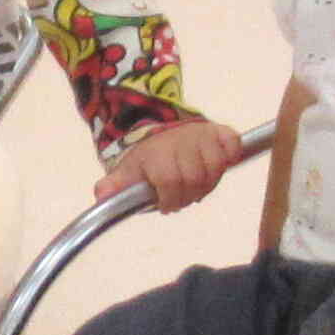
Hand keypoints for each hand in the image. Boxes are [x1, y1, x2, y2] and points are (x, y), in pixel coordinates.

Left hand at [95, 115, 245, 213]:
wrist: (161, 131)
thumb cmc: (146, 160)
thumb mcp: (126, 173)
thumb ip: (114, 186)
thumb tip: (102, 194)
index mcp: (157, 153)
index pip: (171, 182)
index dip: (170, 199)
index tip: (166, 203)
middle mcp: (180, 141)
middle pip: (195, 179)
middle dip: (188, 195)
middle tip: (180, 196)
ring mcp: (201, 135)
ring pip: (216, 167)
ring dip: (208, 182)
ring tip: (195, 184)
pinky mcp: (219, 131)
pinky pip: (232, 145)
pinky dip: (229, 157)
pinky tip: (216, 165)